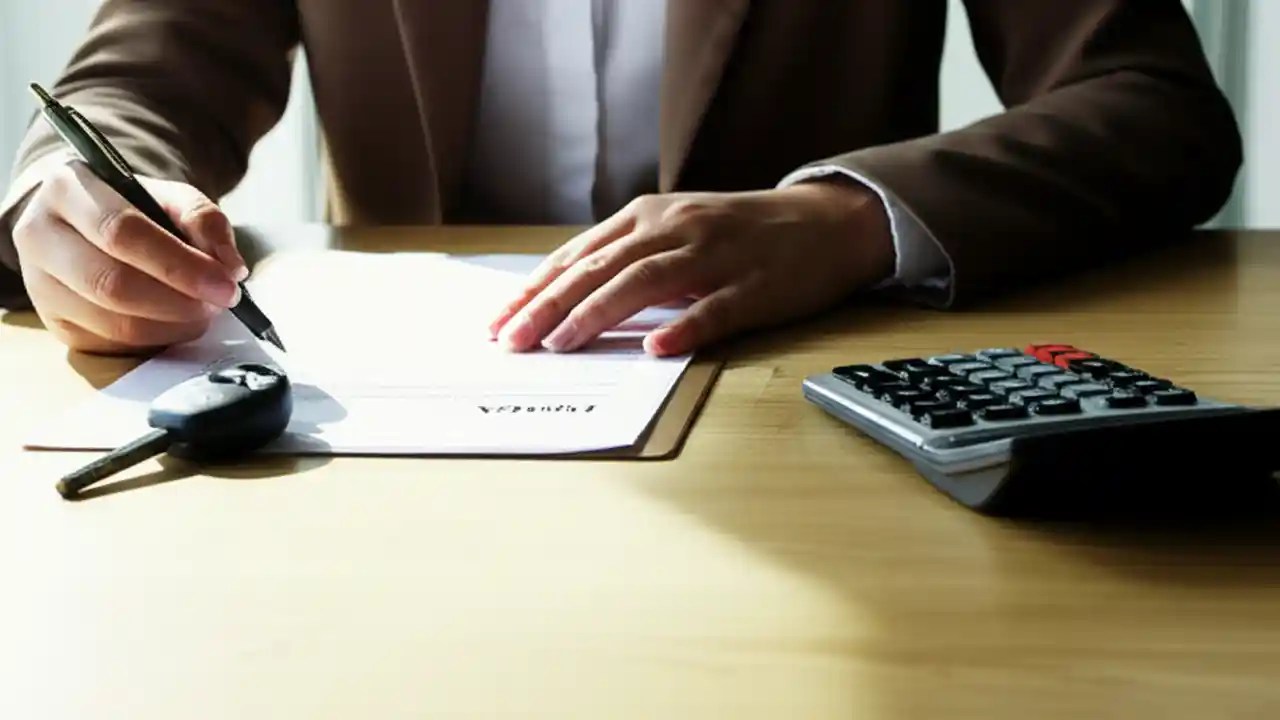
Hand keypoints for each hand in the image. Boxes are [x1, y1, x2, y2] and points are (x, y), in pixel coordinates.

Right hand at [12, 160, 247, 354]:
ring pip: (114, 323)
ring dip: (173, 325)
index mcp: (67, 190)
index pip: (122, 232)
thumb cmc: (131, 207)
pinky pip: (113, 344)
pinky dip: (157, 339)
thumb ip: (204, 220)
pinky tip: (176, 322)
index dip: (180, 265)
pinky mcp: (54, 323)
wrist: (83, 223)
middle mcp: (39, 236)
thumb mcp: (170, 196)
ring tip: (203, 311)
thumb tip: (231, 268)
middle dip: (179, 301)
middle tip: (219, 302)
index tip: (226, 284)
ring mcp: (39, 285)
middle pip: (113, 284)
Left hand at [488, 181, 894, 355]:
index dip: (536, 288)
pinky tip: (656, 349)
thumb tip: (562, 294)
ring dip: (598, 314)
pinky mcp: (756, 286)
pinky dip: (684, 328)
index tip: (498, 320)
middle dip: (549, 305)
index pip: (580, 255)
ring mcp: (717, 256)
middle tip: (512, 341)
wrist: (826, 221)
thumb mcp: (676, 229)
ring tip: (561, 344)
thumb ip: (626, 255)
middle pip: (602, 268)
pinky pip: (716, 309)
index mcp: (650, 216)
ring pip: (647, 283)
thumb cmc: (740, 233)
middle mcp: (677, 228)